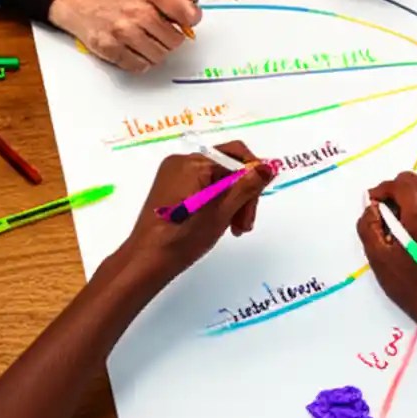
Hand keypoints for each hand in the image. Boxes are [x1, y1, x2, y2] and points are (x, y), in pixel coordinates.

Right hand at [48, 0, 201, 72]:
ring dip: (157, 52)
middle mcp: (136, 11)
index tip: (187, 21)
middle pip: (175, 40)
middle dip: (172, 38)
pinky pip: (140, 66)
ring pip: (159, 55)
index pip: (186, 12)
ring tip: (147, 41)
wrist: (80, 3)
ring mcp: (122, 31)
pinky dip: (141, 61)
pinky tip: (135, 49)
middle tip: (162, 32)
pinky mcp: (110, 48)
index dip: (191, 19)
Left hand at [126, 142, 275, 278]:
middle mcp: (182, 162)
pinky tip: (217, 222)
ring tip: (233, 228)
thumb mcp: (223, 212)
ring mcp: (174, 174)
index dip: (253, 180)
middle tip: (244, 224)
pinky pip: (203, 185)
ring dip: (231, 201)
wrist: (147, 260)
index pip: (237, 157)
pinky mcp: (170, 187)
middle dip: (242, 194)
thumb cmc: (184, 237)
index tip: (254, 206)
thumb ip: (248, 187)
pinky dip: (215, 201)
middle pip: (228, 168)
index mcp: (194, 163)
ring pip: (217, 179)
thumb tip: (268, 167)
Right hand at [355, 172, 416, 330]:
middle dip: (396, 190)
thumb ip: (368, 227)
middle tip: (384, 213)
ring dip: (411, 199)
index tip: (371, 206)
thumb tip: (371, 209)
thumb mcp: (379, 258)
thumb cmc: (411, 285)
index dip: (380, 191)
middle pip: (415, 181)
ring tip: (400, 226)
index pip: (398, 183)